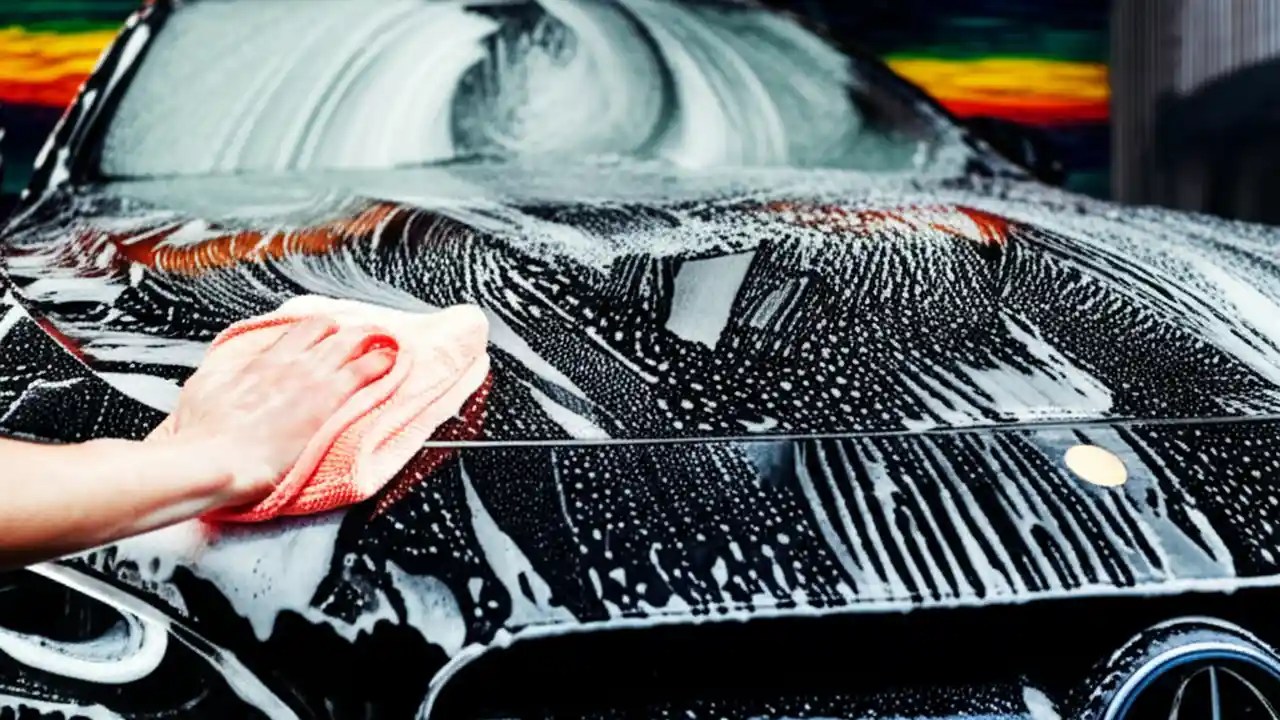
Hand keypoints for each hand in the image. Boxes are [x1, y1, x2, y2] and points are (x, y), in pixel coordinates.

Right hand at [150, 317, 395, 509]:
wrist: (216, 458)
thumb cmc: (203, 435)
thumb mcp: (204, 389)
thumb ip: (223, 375)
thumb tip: (224, 372)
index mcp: (262, 361)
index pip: (299, 331)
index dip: (319, 329)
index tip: (329, 333)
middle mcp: (290, 363)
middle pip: (329, 331)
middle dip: (349, 332)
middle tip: (364, 336)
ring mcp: (312, 378)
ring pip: (351, 344)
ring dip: (371, 341)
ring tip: (387, 343)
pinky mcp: (330, 400)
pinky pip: (366, 372)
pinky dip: (383, 364)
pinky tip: (394, 363)